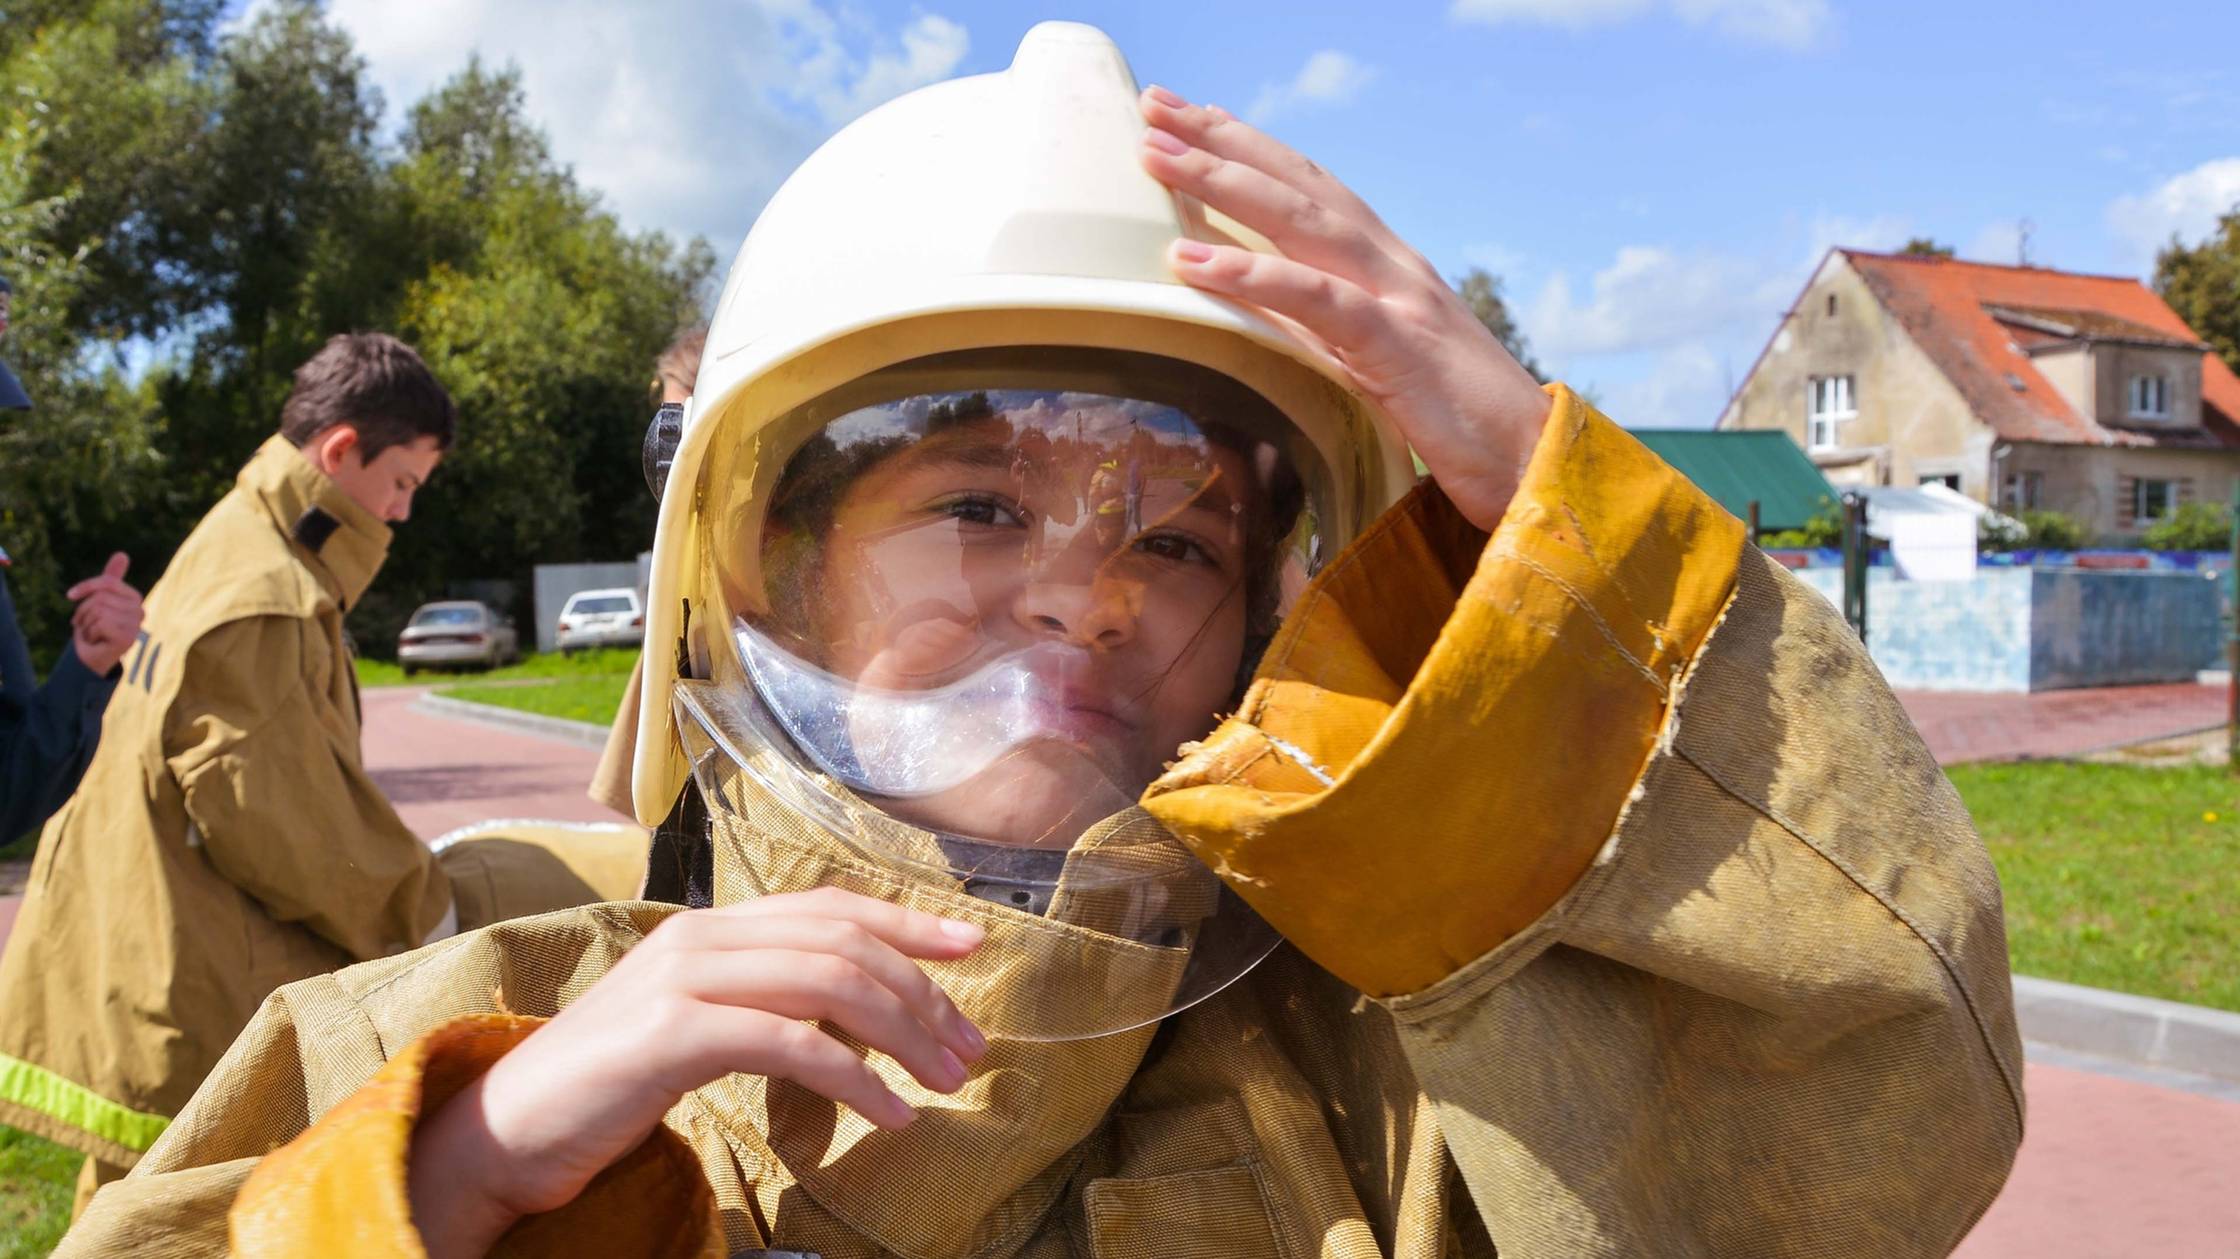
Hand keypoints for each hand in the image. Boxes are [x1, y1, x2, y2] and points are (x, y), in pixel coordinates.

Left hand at [67, 553, 142, 675]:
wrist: (92, 658)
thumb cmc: (94, 628)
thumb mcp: (99, 601)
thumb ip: (110, 580)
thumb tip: (123, 553)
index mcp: (134, 598)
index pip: (107, 582)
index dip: (85, 587)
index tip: (70, 596)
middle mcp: (140, 610)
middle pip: (100, 597)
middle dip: (83, 611)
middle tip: (84, 624)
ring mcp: (136, 625)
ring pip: (98, 610)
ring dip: (85, 624)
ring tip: (91, 634)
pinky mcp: (128, 637)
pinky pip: (100, 623)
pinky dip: (90, 634)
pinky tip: (96, 641)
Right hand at [407, 888, 987, 1258]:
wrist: (507, 1130)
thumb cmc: (608, 1088)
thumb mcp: (699, 1030)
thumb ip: (765, 1007)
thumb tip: (860, 1020)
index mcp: (710, 928)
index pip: (829, 908)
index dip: (907, 924)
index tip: (973, 948)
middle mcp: (700, 937)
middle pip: (843, 943)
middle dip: (921, 993)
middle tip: (968, 1049)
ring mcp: (682, 980)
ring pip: (828, 984)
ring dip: (903, 1035)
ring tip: (944, 1083)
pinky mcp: (671, 1034)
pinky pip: (790, 1044)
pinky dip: (854, 1079)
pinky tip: (888, 1114)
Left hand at [1137, 86, 1552, 531]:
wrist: (1540, 468)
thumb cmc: (1459, 427)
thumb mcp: (1377, 367)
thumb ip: (1323, 331)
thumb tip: (1252, 316)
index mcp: (1389, 268)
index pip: (1311, 189)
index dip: (1250, 149)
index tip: (1187, 120)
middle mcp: (1393, 266)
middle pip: (1299, 184)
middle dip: (1223, 141)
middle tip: (1154, 108)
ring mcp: (1399, 300)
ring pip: (1302, 220)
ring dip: (1224, 182)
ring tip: (1156, 155)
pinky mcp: (1398, 348)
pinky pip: (1317, 301)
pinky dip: (1253, 274)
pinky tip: (1192, 260)